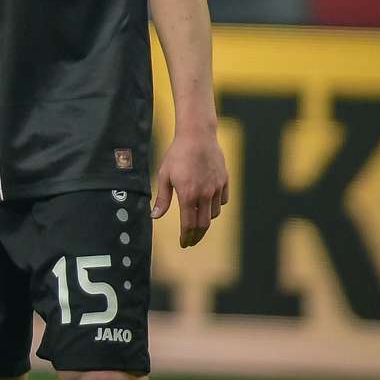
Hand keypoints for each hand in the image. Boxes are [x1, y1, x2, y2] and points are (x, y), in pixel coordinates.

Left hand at [153, 128, 229, 247]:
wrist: (197, 136)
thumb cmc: (177, 155)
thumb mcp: (164, 175)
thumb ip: (162, 198)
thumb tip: (155, 216)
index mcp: (188, 195)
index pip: (189, 224)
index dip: (186, 236)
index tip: (184, 243)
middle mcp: (205, 194)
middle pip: (204, 224)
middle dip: (197, 235)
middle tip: (191, 240)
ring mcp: (217, 188)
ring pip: (214, 213)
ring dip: (205, 220)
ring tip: (197, 220)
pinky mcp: (225, 181)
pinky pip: (223, 200)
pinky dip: (216, 206)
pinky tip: (208, 205)